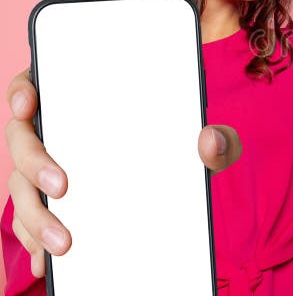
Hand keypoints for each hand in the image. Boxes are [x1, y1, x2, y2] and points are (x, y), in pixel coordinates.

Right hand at [4, 65, 241, 277]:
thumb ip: (219, 140)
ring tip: (64, 243)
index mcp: (87, 102)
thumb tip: (211, 142)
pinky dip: (36, 243)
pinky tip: (50, 262)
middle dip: (35, 163)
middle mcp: (58, 132)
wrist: (177, 189)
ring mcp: (47, 169)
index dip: (23, 90)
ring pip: (22, 187)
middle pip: (22, 140)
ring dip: (35, 216)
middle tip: (63, 187)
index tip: (29, 105)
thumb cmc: (184, 152)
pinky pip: (30, 221)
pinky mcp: (49, 204)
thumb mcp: (207, 145)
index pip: (39, 82)